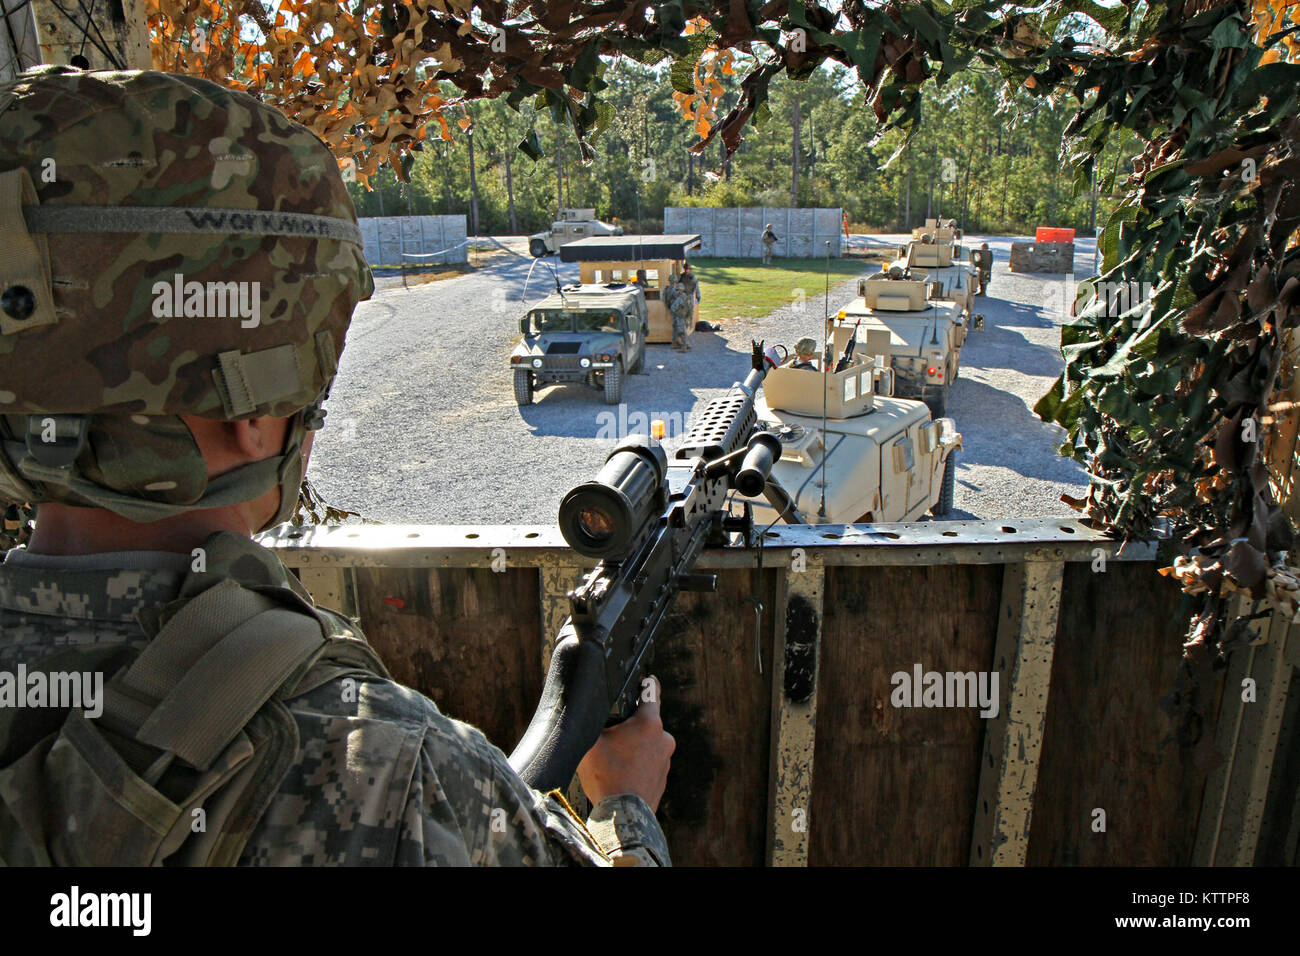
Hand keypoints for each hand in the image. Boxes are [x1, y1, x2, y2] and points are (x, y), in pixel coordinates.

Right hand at [577, 676, 674, 811]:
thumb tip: (583, 709)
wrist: (624, 817)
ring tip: (613, 762)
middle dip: (629, 726)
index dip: (645, 682)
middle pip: (645, 721)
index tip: (644, 678)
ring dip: (633, 747)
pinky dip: (637, 764)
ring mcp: (665, 759)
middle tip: (610, 739)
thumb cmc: (607, 777)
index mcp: (648, 723)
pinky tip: (621, 774)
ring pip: (647, 743)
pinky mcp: (663, 777)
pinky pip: (649, 762)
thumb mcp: (590, 743)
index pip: (651, 690)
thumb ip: (591, 721)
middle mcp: (663, 738)